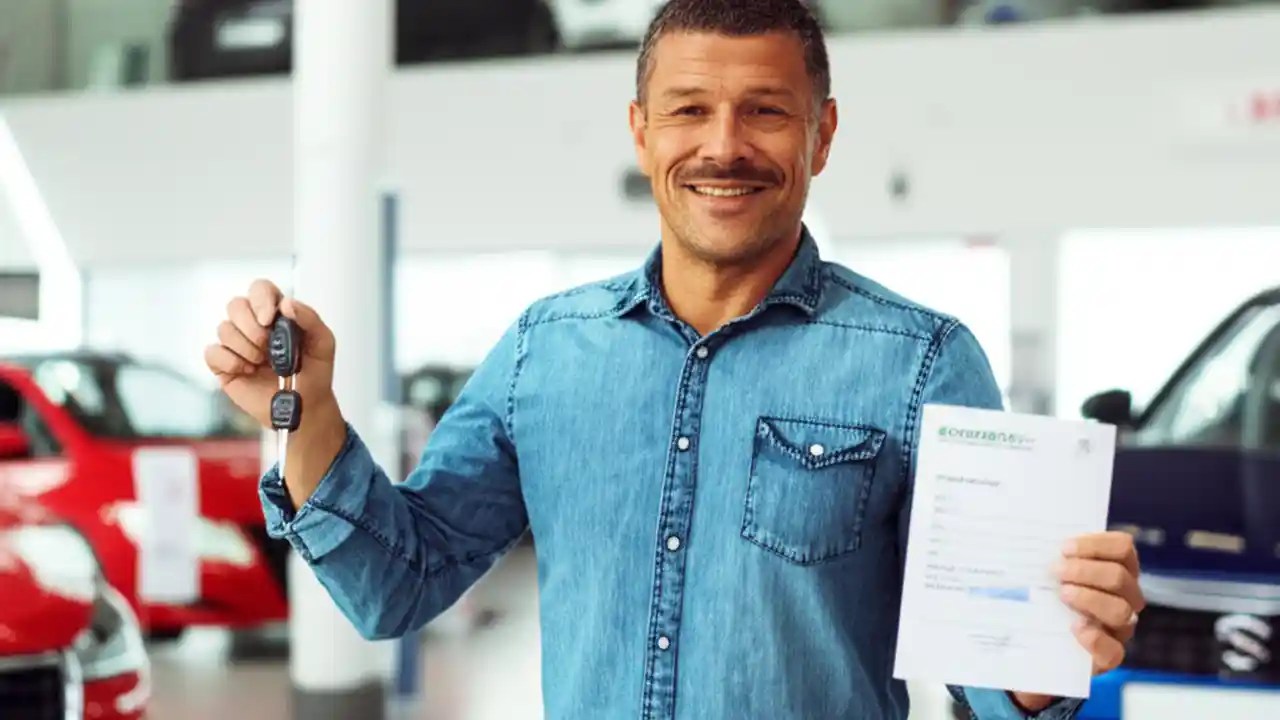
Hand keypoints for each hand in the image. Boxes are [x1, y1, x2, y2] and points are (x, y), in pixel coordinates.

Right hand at [204, 279, 338, 428]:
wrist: (306, 407)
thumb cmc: (314, 372)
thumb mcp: (323, 343)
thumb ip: (310, 318)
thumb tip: (286, 303)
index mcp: (276, 313)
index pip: (260, 289)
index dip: (260, 299)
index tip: (269, 320)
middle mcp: (253, 324)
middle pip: (235, 305)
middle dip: (252, 327)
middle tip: (268, 347)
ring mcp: (237, 344)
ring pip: (223, 328)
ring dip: (246, 348)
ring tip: (262, 363)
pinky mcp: (223, 364)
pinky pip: (212, 352)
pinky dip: (231, 361)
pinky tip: (248, 371)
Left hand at [1009, 532, 1143, 712]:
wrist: (1037, 640)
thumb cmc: (1044, 594)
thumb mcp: (1046, 571)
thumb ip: (1048, 554)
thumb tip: (1025, 536)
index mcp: (1116, 568)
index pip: (1123, 548)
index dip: (1097, 545)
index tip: (1064, 548)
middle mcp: (1125, 597)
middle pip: (1120, 577)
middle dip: (1086, 571)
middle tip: (1056, 572)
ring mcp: (1120, 627)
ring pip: (1120, 610)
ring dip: (1090, 599)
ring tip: (1063, 595)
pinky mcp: (1110, 655)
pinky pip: (1114, 650)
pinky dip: (1095, 638)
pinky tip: (1074, 628)